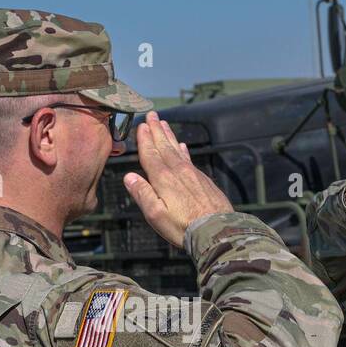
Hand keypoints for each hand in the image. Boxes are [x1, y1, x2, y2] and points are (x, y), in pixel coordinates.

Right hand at [123, 112, 232, 247]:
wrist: (217, 231)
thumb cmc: (183, 227)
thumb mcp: (156, 215)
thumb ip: (142, 194)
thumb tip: (129, 176)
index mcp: (163, 179)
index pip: (150, 155)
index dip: (145, 140)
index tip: (141, 125)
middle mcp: (178, 172)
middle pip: (164, 147)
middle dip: (157, 131)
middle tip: (152, 115)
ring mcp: (193, 174)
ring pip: (177, 150)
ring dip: (169, 137)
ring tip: (164, 124)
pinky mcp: (204, 181)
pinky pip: (190, 159)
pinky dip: (183, 150)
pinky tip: (182, 146)